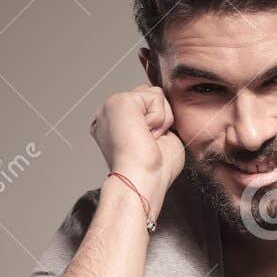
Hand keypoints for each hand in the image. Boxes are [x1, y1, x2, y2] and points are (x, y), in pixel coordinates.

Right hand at [89, 85, 184, 206]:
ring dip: (160, 119)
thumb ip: (158, 119)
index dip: (157, 123)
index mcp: (114, 125)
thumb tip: (167, 105)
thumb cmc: (152, 171)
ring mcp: (112, 105)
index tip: (149, 145)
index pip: (145, 105)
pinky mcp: (121, 101)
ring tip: (147, 138)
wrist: (141, 182)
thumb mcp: (158, 139)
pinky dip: (159, 118)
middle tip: (149, 142)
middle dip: (159, 118)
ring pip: (154, 94)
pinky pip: (156, 96)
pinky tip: (146, 134)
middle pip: (150, 95)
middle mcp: (109, 113)